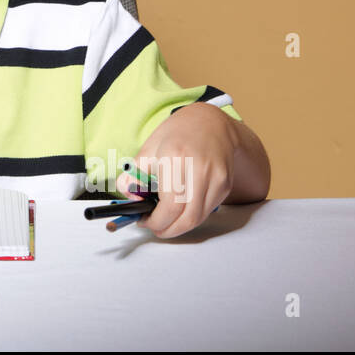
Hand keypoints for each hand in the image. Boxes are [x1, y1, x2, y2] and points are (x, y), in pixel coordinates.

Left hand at [123, 104, 237, 238]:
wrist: (210, 123)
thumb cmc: (177, 135)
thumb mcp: (148, 150)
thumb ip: (133, 176)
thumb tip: (128, 198)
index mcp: (175, 158)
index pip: (169, 206)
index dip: (156, 221)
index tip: (145, 222)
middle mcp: (199, 169)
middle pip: (187, 218)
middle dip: (168, 230)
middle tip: (155, 227)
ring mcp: (216, 178)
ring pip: (199, 218)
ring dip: (180, 226)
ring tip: (166, 220)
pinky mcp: (225, 184)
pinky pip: (208, 210)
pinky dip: (193, 215)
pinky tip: (181, 208)